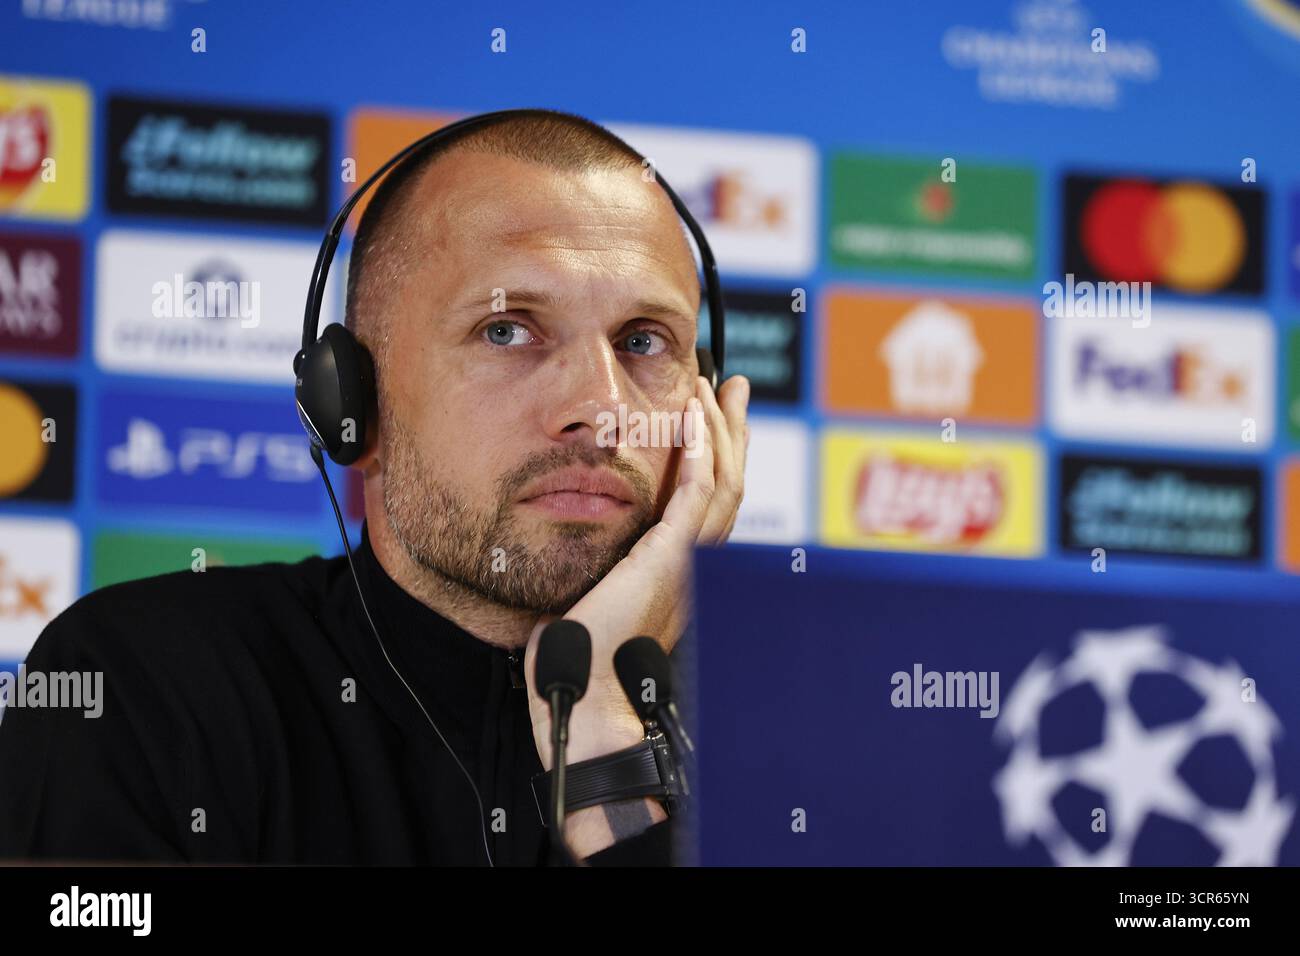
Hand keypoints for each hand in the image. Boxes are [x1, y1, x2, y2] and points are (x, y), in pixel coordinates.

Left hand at [523, 373, 749, 855]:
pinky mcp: (669, 558)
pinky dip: (698, 454)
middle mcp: (692, 565)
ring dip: (720, 431)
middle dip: (733, 432)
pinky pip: (696, 495)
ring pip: (723, 483)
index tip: (709, 419)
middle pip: (730, 484)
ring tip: (716, 389)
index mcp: (678, 573)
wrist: (581, 693)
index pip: (710, 503)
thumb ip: (598, 571)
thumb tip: (579, 556)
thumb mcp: (590, 599)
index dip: (715, 457)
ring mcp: (686, 562)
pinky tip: (691, 419)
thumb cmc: (576, 661)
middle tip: (734, 388)